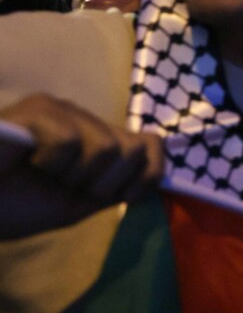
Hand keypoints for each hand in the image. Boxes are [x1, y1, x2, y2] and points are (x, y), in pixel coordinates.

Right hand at [0, 93, 163, 238]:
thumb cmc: (16, 205)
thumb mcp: (78, 203)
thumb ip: (117, 189)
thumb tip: (157, 178)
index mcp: (100, 140)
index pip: (152, 146)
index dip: (143, 178)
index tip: (109, 197)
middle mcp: (88, 120)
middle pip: (133, 151)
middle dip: (103, 184)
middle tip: (62, 187)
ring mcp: (64, 110)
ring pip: (107, 147)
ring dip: (73, 176)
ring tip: (40, 175)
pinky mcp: (38, 107)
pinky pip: (70, 141)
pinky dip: (49, 163)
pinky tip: (25, 162)